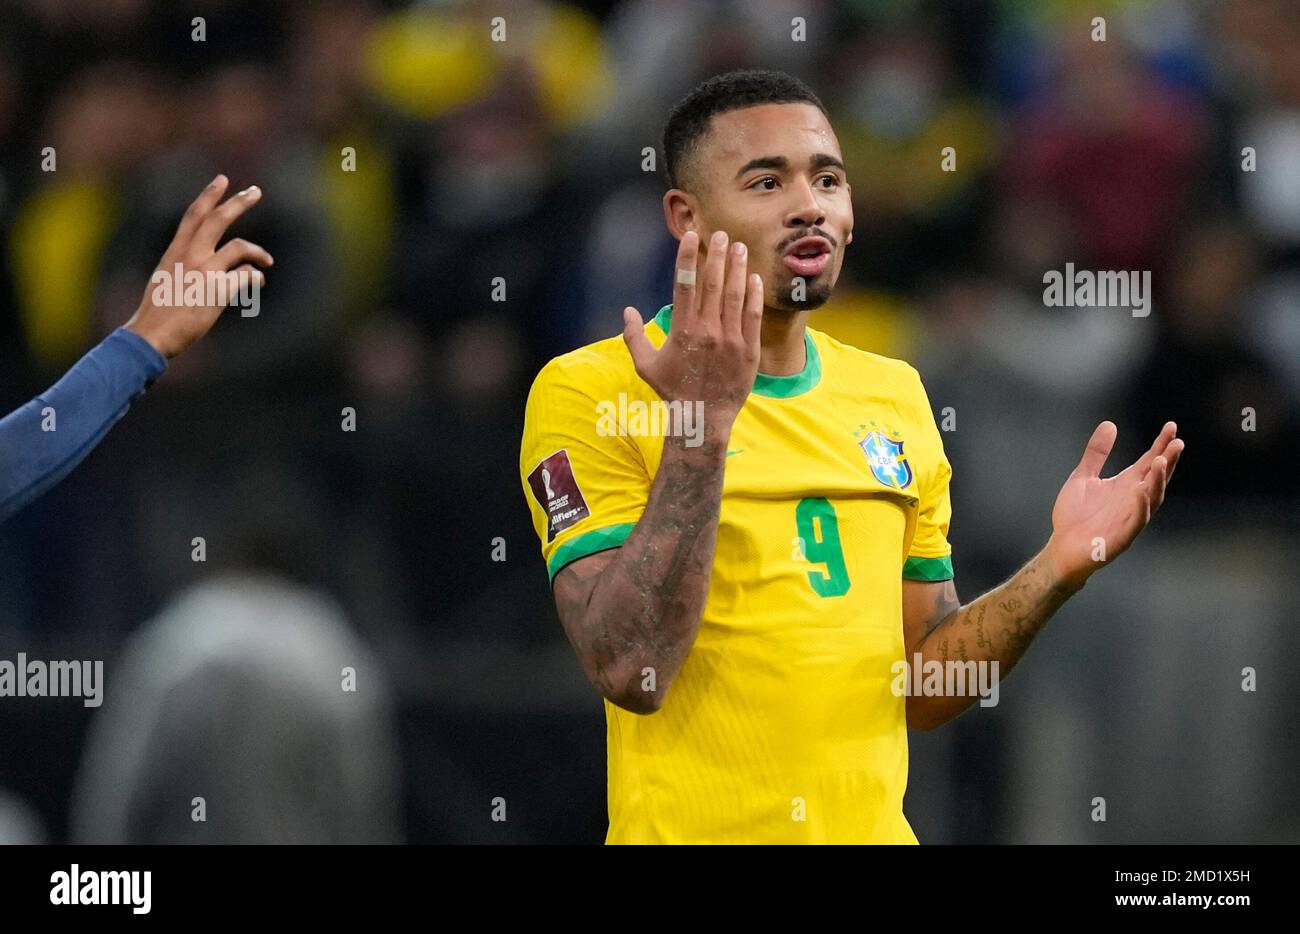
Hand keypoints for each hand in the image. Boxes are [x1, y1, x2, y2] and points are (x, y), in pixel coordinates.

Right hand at [124, 175, 273, 358]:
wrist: (151, 334)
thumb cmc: (157, 312)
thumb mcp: (164, 279)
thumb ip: (183, 267)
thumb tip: (207, 270)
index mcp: (174, 252)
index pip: (193, 216)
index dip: (208, 196)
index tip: (222, 180)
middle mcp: (190, 256)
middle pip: (218, 220)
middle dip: (239, 203)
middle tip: (256, 192)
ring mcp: (205, 271)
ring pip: (239, 246)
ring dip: (257, 251)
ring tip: (268, 260)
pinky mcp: (218, 290)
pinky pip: (246, 276)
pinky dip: (255, 277)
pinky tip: (257, 282)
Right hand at [621, 229, 762, 430]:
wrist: (702, 418)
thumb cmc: (672, 390)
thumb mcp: (645, 365)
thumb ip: (634, 337)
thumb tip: (627, 311)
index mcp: (682, 329)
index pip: (684, 284)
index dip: (688, 256)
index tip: (692, 236)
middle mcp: (707, 329)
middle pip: (713, 283)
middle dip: (717, 255)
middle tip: (720, 234)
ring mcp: (730, 339)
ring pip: (735, 295)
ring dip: (738, 268)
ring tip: (739, 248)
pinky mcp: (748, 350)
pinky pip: (753, 317)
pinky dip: (754, 296)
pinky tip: (754, 278)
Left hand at [1046, 421, 1184, 588]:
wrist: (1063, 546)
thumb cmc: (1076, 514)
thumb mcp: (1083, 477)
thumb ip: (1096, 453)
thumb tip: (1110, 424)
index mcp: (1127, 484)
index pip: (1149, 461)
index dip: (1162, 445)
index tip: (1171, 426)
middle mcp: (1134, 499)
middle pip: (1157, 477)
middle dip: (1168, 460)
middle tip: (1178, 442)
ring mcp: (1130, 517)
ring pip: (1152, 498)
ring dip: (1158, 480)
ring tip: (1162, 460)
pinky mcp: (1122, 535)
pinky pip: (1136, 520)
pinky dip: (1141, 506)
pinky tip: (1142, 490)